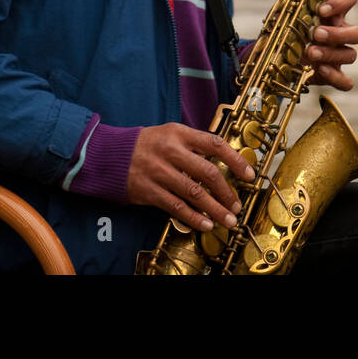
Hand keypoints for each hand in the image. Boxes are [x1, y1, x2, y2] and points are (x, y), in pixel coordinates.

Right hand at [126, 123, 256, 232]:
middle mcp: (170, 151)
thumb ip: (194, 145)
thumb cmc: (146, 144)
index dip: (235, 160)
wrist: (108, 155)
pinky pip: (176, 207)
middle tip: (236, 205)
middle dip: (227, 192)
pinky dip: (193, 218)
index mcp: (179, 134)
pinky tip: (205, 224)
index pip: (215, 144)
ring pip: (194, 193)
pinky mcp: (149, 190)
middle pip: (208, 172)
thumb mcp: (170, 134)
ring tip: (228, 220)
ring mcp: (159, 172)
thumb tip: (223, 162)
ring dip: (215, 209)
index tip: (249, 174)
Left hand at [275, 0, 357, 90]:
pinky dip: (336, 78)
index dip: (341, 3)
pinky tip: (319, 70)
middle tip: (315, 33)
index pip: (350, 0)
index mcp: (333, 13)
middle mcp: (340, 33)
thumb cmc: (291, 27)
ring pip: (351, 55)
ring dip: (331, 53)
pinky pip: (346, 82)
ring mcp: (339, 56)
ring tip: (309, 52)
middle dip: (338, 33)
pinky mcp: (333, 76)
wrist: (280, 56)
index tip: (321, 9)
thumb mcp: (288, 9)